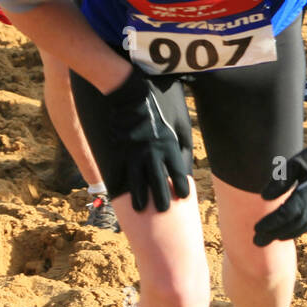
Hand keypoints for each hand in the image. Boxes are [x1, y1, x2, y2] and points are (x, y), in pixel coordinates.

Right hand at [102, 66, 190, 212]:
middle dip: (162, 198)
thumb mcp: (178, 122)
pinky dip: (121, 184)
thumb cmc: (159, 108)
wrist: (131, 95)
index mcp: (169, 145)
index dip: (182, 186)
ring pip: (137, 180)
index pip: (178, 171)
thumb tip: (186, 160)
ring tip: (140, 209)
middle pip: (158, 180)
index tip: (184, 197)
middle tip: (164, 210)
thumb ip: (181, 142)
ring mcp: (134, 153)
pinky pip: (121, 171)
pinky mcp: (121, 150)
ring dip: (139, 196)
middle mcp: (153, 152)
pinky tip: (121, 194)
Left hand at [253, 118, 306, 245]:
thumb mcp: (295, 163)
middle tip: (257, 241)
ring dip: (285, 234)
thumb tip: (264, 198)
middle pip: (294, 224)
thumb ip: (280, 181)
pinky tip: (285, 233)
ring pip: (303, 227)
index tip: (257, 228)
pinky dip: (296, 230)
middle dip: (274, 233)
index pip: (287, 213)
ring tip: (268, 239)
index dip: (272, 223)